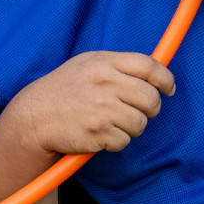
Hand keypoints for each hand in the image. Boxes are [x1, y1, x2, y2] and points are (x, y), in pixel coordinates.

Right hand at [5, 52, 174, 156]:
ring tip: (111, 122)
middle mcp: (104, 83)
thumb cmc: (63, 90)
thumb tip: (153, 73)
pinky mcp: (98, 132)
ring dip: (131, 128)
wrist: (34, 116)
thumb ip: (116, 66)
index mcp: (103, 62)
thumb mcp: (86, 65)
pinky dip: (115, 141)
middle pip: (151, 99)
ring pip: (140, 123)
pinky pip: (124, 141)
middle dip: (150, 109)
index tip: (169, 89)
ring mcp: (101, 108)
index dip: (165, 79)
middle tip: (138, 112)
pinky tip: (99, 134)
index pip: (148, 66)